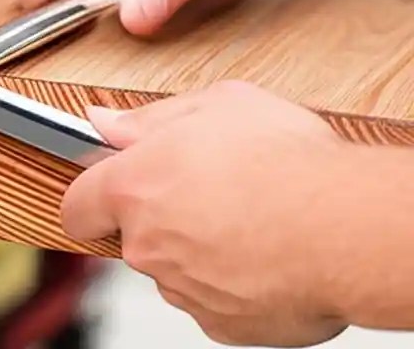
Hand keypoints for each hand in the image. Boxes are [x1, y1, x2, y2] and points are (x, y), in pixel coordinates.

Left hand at [62, 82, 348, 345]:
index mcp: (135, 188)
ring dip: (200, 249)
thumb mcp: (219, 103)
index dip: (92, 197)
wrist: (349, 229)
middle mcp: (148, 244)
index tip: (109, 191)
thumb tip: (106, 122)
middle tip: (213, 190)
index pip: (77, 205)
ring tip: (252, 219)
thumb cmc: (291, 164)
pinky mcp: (221, 323)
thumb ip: (150, 118)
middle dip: (163, 216)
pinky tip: (268, 254)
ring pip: (175, 268)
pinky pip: (214, 300)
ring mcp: (182, 289)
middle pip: (134, 235)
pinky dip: (234, 283)